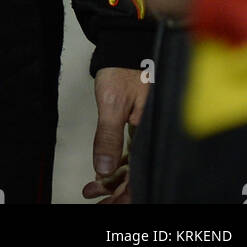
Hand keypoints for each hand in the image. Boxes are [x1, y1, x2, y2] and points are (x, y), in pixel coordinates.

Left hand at [83, 66, 148, 204]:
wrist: (125, 43)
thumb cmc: (123, 67)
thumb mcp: (113, 103)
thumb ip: (108, 136)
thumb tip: (103, 168)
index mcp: (153, 130)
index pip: (141, 172)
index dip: (124, 192)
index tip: (106, 202)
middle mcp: (154, 133)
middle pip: (139, 172)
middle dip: (116, 189)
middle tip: (95, 197)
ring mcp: (148, 130)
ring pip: (134, 164)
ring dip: (114, 178)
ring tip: (93, 188)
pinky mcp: (140, 125)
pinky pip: (131, 151)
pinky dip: (117, 162)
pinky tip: (104, 171)